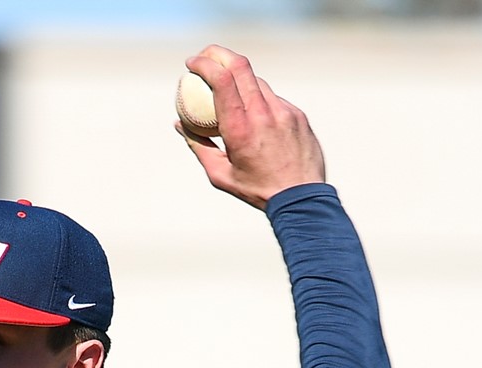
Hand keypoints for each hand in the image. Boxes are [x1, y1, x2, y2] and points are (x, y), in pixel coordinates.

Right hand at [179, 44, 326, 209]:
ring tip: (229, 92)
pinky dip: (259, 101)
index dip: (204, 64)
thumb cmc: (256, 190)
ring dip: (239, 80)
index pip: (221, 80)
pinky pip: (274, 99)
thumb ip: (198, 146)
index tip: (191, 62)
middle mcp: (263, 114)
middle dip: (218, 54)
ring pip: (257, 81)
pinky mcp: (297, 115)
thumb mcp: (220, 174)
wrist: (301, 198)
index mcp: (239, 128)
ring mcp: (284, 111)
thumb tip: (180, 125)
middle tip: (206, 57)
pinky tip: (256, 118)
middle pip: (240, 66)